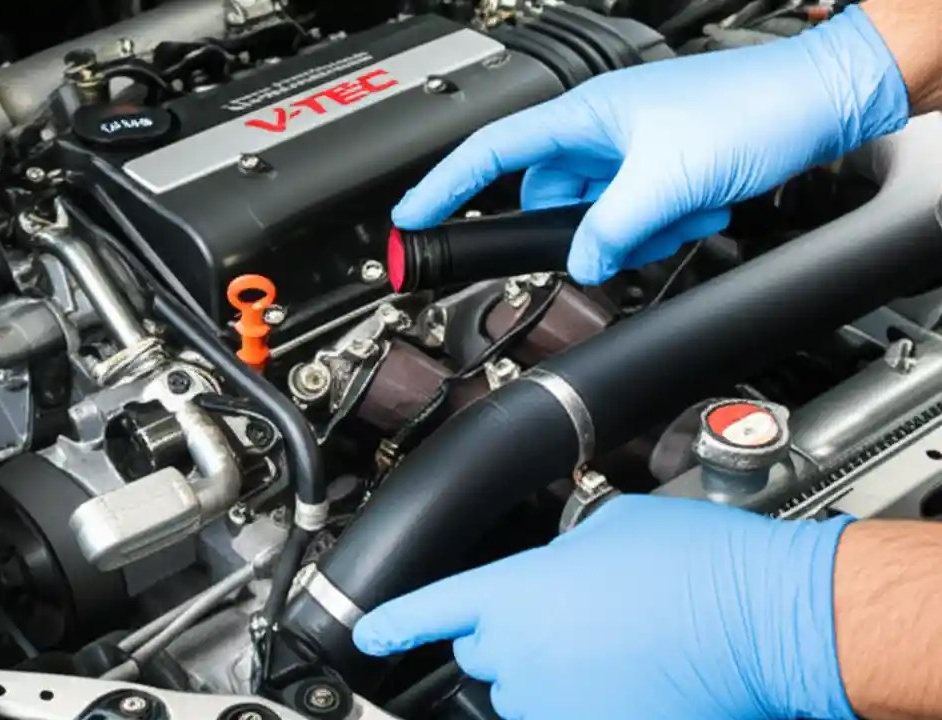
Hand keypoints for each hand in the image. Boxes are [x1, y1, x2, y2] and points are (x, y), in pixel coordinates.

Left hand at [353, 496, 856, 719]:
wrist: (766, 618)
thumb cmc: (700, 565)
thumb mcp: (612, 528)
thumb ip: (561, 552)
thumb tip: (559, 565)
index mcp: (515, 592)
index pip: (432, 609)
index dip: (394, 623)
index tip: (369, 635)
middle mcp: (521, 654)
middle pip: (481, 656)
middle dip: (508, 641)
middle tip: (569, 622)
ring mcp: (554, 705)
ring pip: (526, 695)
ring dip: (551, 678)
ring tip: (613, 652)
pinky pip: (568, 714)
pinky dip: (587, 701)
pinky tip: (629, 680)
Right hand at [392, 7, 908, 284]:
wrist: (819, 102)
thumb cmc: (747, 109)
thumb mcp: (666, 180)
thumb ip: (610, 230)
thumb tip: (583, 265)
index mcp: (582, 117)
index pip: (490, 154)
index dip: (442, 186)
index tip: (409, 217)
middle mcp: (600, 132)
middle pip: (551, 199)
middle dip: (582, 230)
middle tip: (617, 235)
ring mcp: (630, 151)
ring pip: (597, 215)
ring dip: (631, 231)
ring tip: (677, 217)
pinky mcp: (661, 169)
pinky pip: (635, 216)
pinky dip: (660, 226)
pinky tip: (695, 213)